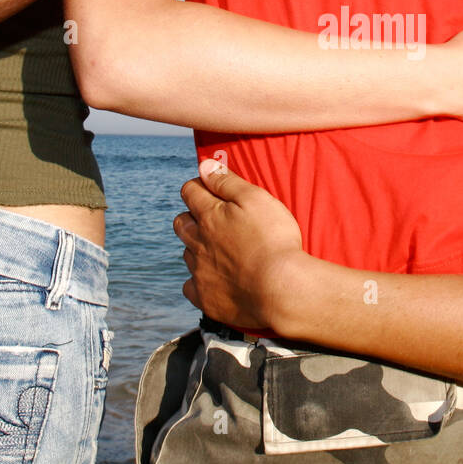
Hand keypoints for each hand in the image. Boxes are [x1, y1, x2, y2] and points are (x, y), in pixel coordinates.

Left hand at [176, 158, 307, 329]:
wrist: (281, 288)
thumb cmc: (274, 239)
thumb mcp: (255, 199)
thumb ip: (227, 182)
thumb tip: (203, 165)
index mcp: (210, 215)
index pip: (190, 191)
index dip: (198, 186)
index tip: (209, 188)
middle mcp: (198, 242)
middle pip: (181, 222)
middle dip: (191, 216)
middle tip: (211, 219)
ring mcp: (200, 271)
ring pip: (187, 253)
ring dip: (196, 247)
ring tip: (219, 250)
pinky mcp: (206, 297)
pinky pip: (190, 287)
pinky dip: (198, 281)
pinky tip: (212, 279)